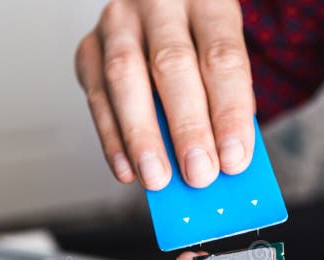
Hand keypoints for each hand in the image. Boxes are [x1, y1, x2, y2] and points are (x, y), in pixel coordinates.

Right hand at [75, 0, 254, 189]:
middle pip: (171, 65)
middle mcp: (159, 2)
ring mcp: (118, 21)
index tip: (234, 158)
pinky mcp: (88, 47)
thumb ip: (225, 98)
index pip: (222, 57)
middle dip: (187, 127)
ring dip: (141, 136)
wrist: (161, 6)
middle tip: (199, 173)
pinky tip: (127, 168)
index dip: (229, 112)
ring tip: (158, 178)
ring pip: (124, 77)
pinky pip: (95, 95)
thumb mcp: (222, 50)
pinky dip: (111, 138)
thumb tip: (223, 158)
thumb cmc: (199, 38)